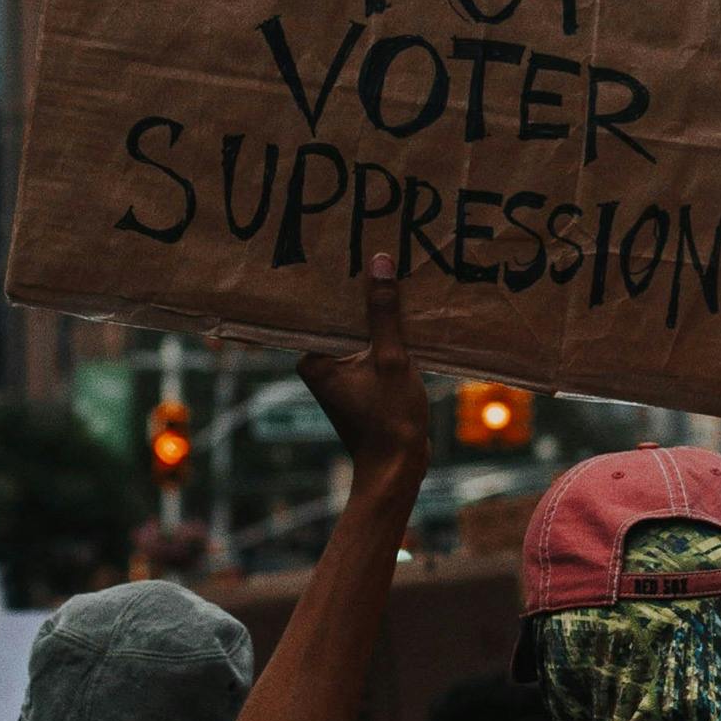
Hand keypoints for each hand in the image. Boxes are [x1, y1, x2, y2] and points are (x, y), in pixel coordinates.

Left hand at [299, 255, 430, 482]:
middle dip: (361, 295)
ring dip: (377, 315)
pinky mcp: (359, 383)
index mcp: (313, 358)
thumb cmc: (390, 419)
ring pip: (360, 333)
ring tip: (395, 277)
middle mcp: (319, 364)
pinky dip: (386, 336)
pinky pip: (371, 348)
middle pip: (343, 319)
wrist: (398, 470)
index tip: (352, 251)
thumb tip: (379, 262)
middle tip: (378, 256)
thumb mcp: (392, 359)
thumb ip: (384, 312)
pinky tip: (406, 315)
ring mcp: (339, 375)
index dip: (341, 282)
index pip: (324, 309)